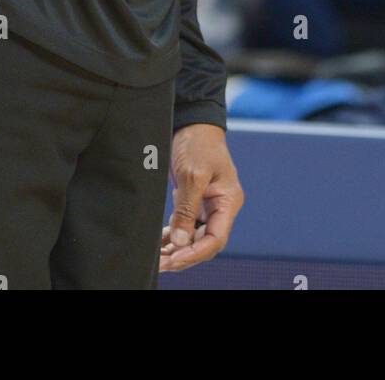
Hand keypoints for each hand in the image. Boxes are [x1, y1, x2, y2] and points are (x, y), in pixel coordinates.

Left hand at [160, 124, 243, 271]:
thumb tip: (181, 242)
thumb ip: (187, 209)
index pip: (215, 239)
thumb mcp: (193, 174)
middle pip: (204, 243)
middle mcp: (220, 207)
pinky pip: (186, 226)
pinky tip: (159, 245)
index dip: (194, 253)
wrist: (191, 120)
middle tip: (160, 264)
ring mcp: (207, 205)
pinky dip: (173, 237)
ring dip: (176, 249)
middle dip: (183, 256)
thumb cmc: (197, 142)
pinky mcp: (193, 201)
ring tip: (157, 259)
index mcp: (228, 201)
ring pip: (193, 237)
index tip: (174, 260)